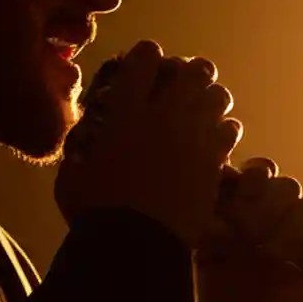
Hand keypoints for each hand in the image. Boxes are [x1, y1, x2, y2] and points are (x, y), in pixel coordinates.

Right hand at [55, 40, 241, 248]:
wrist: (134, 247)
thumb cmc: (95, 212)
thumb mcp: (73, 175)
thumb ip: (81, 151)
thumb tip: (83, 144)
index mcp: (125, 111)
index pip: (145, 57)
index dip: (147, 54)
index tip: (147, 61)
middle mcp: (164, 116)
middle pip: (193, 70)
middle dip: (189, 72)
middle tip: (182, 85)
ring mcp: (194, 139)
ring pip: (218, 95)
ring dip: (210, 98)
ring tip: (201, 110)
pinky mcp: (214, 165)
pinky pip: (230, 131)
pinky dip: (223, 130)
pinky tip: (213, 140)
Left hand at [196, 157, 302, 301]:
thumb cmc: (222, 295)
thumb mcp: (207, 261)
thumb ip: (211, 230)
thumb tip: (215, 209)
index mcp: (244, 206)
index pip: (259, 172)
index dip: (255, 178)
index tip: (243, 196)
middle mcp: (274, 212)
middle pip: (287, 186)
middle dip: (273, 206)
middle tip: (254, 234)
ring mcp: (301, 231)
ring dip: (295, 227)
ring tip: (276, 255)